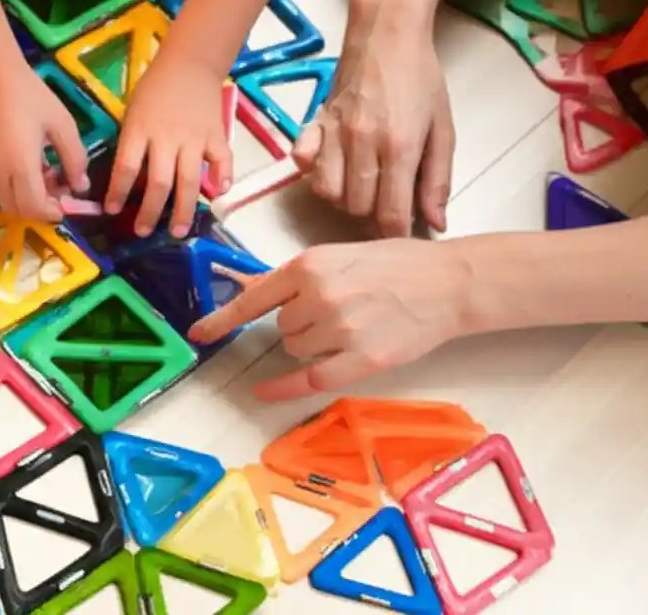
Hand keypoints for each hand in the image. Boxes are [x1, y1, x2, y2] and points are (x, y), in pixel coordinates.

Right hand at [0, 60, 88, 220]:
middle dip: (39, 207)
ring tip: (44, 167)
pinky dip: (13, 182)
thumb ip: (75, 159)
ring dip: (26, 194)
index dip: (52, 212)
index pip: (34, 208)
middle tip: (58, 190)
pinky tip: (24, 157)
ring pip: (6, 197)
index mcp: (19, 166)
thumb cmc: (29, 95)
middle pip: (17, 210)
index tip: (67, 204)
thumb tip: (81, 186)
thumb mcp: (62, 124)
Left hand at [105, 54, 232, 237]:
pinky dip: (223, 177)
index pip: (126, 168)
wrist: (189, 64)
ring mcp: (194, 138)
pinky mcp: (216, 135)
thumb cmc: (154, 90)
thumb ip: (133, 144)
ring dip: (183, 210)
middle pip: (159, 183)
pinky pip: (222, 160)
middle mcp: (167, 138)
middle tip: (142, 232)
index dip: (117, 192)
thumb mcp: (133, 113)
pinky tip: (220, 194)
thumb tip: (130, 182)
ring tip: (177, 232)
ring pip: (189, 181)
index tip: (110, 210)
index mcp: (140, 130)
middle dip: (150, 212)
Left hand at [189, 238, 472, 400]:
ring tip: (350, 326)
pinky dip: (282, 388)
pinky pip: (308, 380)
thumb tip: (251, 291)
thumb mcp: (339, 255)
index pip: (255, 297)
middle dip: (298, 324)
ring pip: (296, 349)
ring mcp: (340, 330)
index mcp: (310, 265)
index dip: (223, 318)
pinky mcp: (361, 360)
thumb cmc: (396, 265)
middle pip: (281, 327)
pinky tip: (263, 391)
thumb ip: (297, 276)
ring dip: (311, 345)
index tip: (198, 333)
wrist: (448, 283)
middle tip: (337, 310)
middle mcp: (320, 296)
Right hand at [292, 0, 454, 236]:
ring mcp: (334, 133)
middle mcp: (362, 144)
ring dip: (344, 198)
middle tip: (387, 201)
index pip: (391, 214)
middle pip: (357, 209)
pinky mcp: (315, 123)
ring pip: (327, 193)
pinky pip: (303, 164)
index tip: (402, 231)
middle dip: (373, 216)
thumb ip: (438, 180)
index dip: (397, 233)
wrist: (387, 33)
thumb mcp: (443, 129)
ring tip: (362, 185)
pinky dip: (315, 173)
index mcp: (400, 147)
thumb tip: (437, 223)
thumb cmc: (421, 79)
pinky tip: (333, 166)